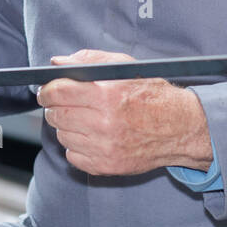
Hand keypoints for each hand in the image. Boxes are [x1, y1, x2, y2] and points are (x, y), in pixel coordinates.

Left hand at [36, 49, 211, 175]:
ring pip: (63, 137)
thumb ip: (88, 60)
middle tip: (62, 104)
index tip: (46, 91)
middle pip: (57, 115)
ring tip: (82, 119)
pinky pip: (73, 156)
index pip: (59, 92)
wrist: (180, 128)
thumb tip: (57, 63)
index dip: (47, 90)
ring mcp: (105, 147)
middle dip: (54, 108)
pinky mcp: (107, 165)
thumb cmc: (152, 94)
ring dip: (66, 127)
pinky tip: (90, 137)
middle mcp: (104, 123)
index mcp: (107, 94)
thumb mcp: (124, 67)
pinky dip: (76, 146)